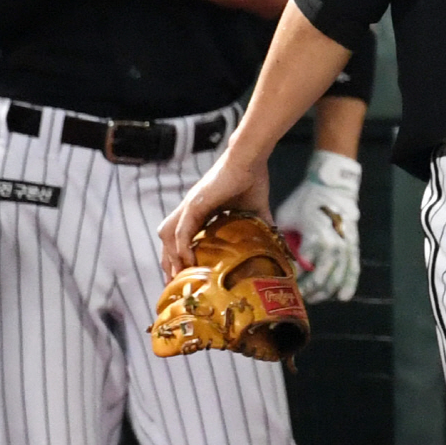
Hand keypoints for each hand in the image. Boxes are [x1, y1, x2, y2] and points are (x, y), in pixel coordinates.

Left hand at [159, 146, 270, 278]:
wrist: (250, 159)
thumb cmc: (253, 179)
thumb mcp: (256, 210)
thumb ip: (262, 227)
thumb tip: (277, 243)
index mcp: (201, 210)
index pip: (182, 238)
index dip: (180, 258)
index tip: (186, 277)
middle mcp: (190, 209)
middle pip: (168, 240)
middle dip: (169, 263)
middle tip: (175, 284)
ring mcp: (190, 206)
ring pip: (169, 237)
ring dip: (171, 258)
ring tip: (179, 277)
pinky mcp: (195, 204)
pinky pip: (181, 230)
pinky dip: (181, 247)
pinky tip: (186, 262)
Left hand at [275, 151, 361, 301]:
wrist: (332, 187)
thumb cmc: (305, 202)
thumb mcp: (286, 218)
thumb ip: (282, 240)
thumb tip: (272, 260)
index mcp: (315, 237)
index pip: (301, 268)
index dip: (291, 279)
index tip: (282, 282)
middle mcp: (333, 245)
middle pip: (320, 279)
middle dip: (308, 290)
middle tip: (297, 295)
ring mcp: (346, 247)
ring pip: (337, 278)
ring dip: (325, 291)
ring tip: (314, 298)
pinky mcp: (354, 247)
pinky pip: (354, 270)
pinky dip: (349, 284)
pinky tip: (343, 297)